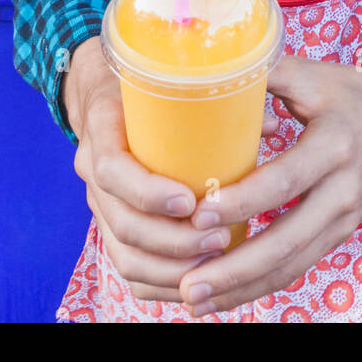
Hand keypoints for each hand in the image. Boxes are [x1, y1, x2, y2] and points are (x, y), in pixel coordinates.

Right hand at [64, 38, 233, 303]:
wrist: (102, 90)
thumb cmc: (144, 83)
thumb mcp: (166, 77)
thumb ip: (214, 97)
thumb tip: (271, 128)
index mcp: (101, 125)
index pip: (111, 170)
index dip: (149, 193)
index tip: (191, 201)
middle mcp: (91, 168)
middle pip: (123, 224)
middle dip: (174, 241)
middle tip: (221, 237)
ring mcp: (99, 202)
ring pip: (124, 254)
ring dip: (171, 268)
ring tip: (216, 258)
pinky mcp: (110, 223)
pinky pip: (127, 267)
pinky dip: (160, 283)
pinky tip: (195, 280)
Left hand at [177, 58, 361, 317]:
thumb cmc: (348, 93)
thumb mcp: (313, 75)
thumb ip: (267, 72)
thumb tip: (211, 67)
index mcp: (335, 145)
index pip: (286, 181)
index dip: (245, 200)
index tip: (201, 213)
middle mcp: (342, 191)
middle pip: (287, 240)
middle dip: (235, 267)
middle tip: (188, 283)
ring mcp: (343, 220)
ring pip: (291, 265)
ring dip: (242, 287)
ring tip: (194, 299)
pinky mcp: (337, 235)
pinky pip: (297, 268)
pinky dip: (260, 285)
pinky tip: (224, 295)